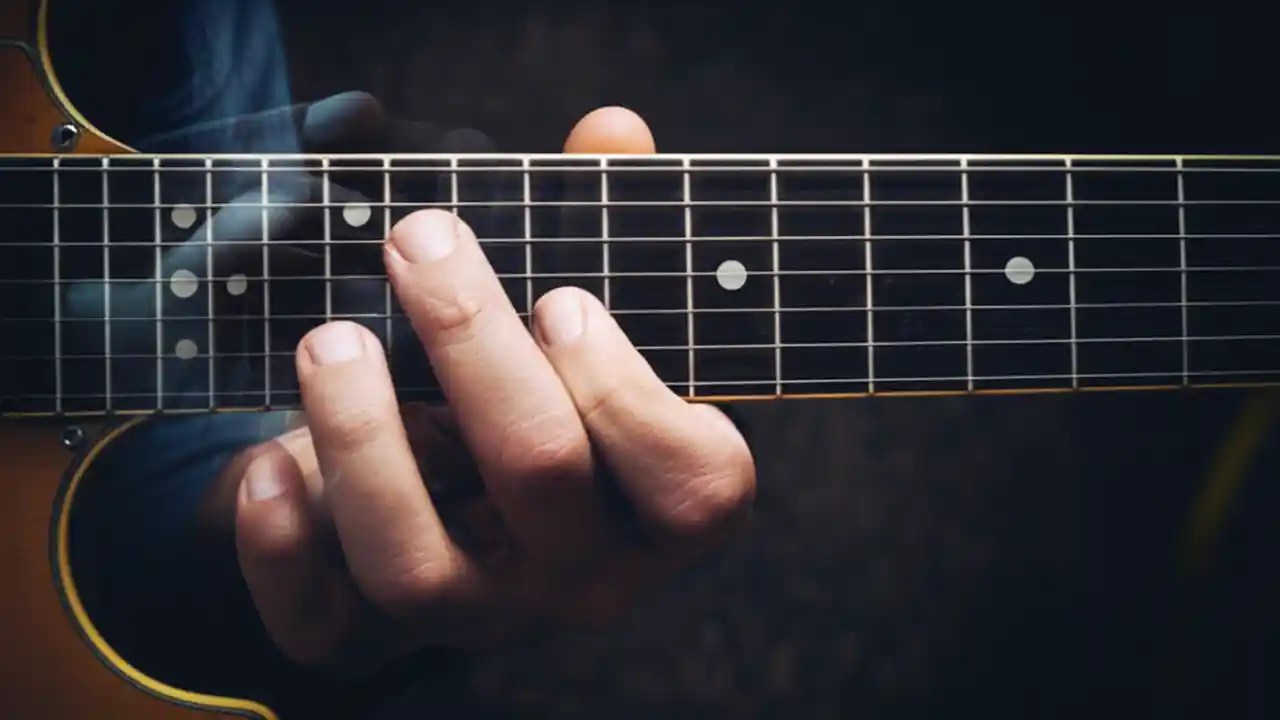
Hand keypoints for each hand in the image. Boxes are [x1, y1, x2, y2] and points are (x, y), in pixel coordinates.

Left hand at [226, 107, 756, 672]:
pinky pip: (327, 628)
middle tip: (419, 244)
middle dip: (474, 343)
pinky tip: (265, 462)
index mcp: (656, 505)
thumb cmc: (532, 383)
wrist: (443, 494)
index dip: (627, 388)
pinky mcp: (375, 641)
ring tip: (329, 340)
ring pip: (422, 568)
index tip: (560, 300)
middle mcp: (578, 575)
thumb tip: (610, 131)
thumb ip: (606, 225)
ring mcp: (478, 615)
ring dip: (366, 440)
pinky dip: (282, 549)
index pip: (693, 485)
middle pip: (543, 477)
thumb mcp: (576, 312)